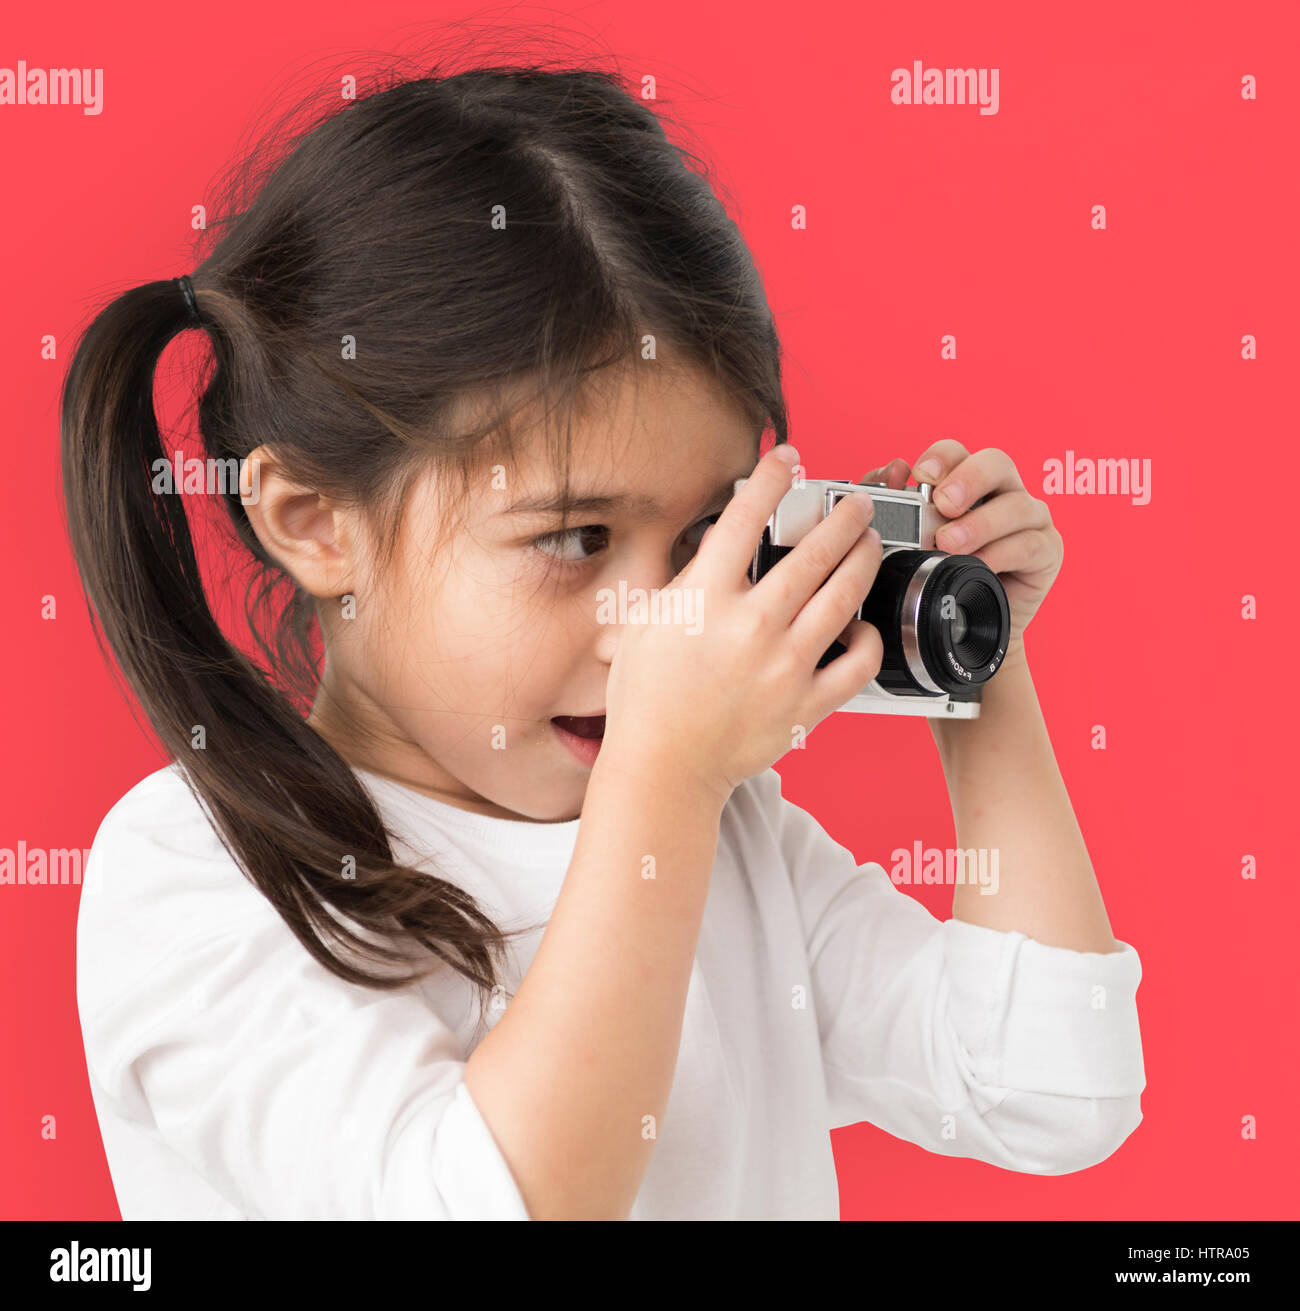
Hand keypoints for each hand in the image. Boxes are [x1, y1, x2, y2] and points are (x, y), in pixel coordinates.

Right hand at [600, 446, 884, 803]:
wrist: (663, 768)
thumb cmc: (645, 700)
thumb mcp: (644, 624)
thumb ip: (680, 582)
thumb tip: (709, 548)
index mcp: (705, 599)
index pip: (745, 518)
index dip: (772, 478)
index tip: (788, 460)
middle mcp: (750, 626)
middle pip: (814, 551)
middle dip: (843, 516)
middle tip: (855, 504)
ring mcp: (784, 665)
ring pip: (844, 595)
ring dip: (863, 561)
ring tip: (868, 546)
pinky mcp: (806, 703)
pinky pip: (857, 662)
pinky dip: (866, 638)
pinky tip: (860, 625)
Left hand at [859, 443, 1062, 659]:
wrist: (964, 630)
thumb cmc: (934, 580)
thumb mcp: (907, 543)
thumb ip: (895, 503)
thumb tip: (888, 471)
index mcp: (965, 482)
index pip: (956, 452)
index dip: (940, 457)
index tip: (918, 475)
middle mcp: (1001, 492)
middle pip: (995, 463)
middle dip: (967, 479)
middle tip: (942, 504)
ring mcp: (1029, 518)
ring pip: (1016, 505)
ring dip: (980, 523)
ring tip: (950, 544)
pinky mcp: (1048, 550)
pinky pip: (1029, 544)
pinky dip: (1001, 554)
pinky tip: (978, 565)